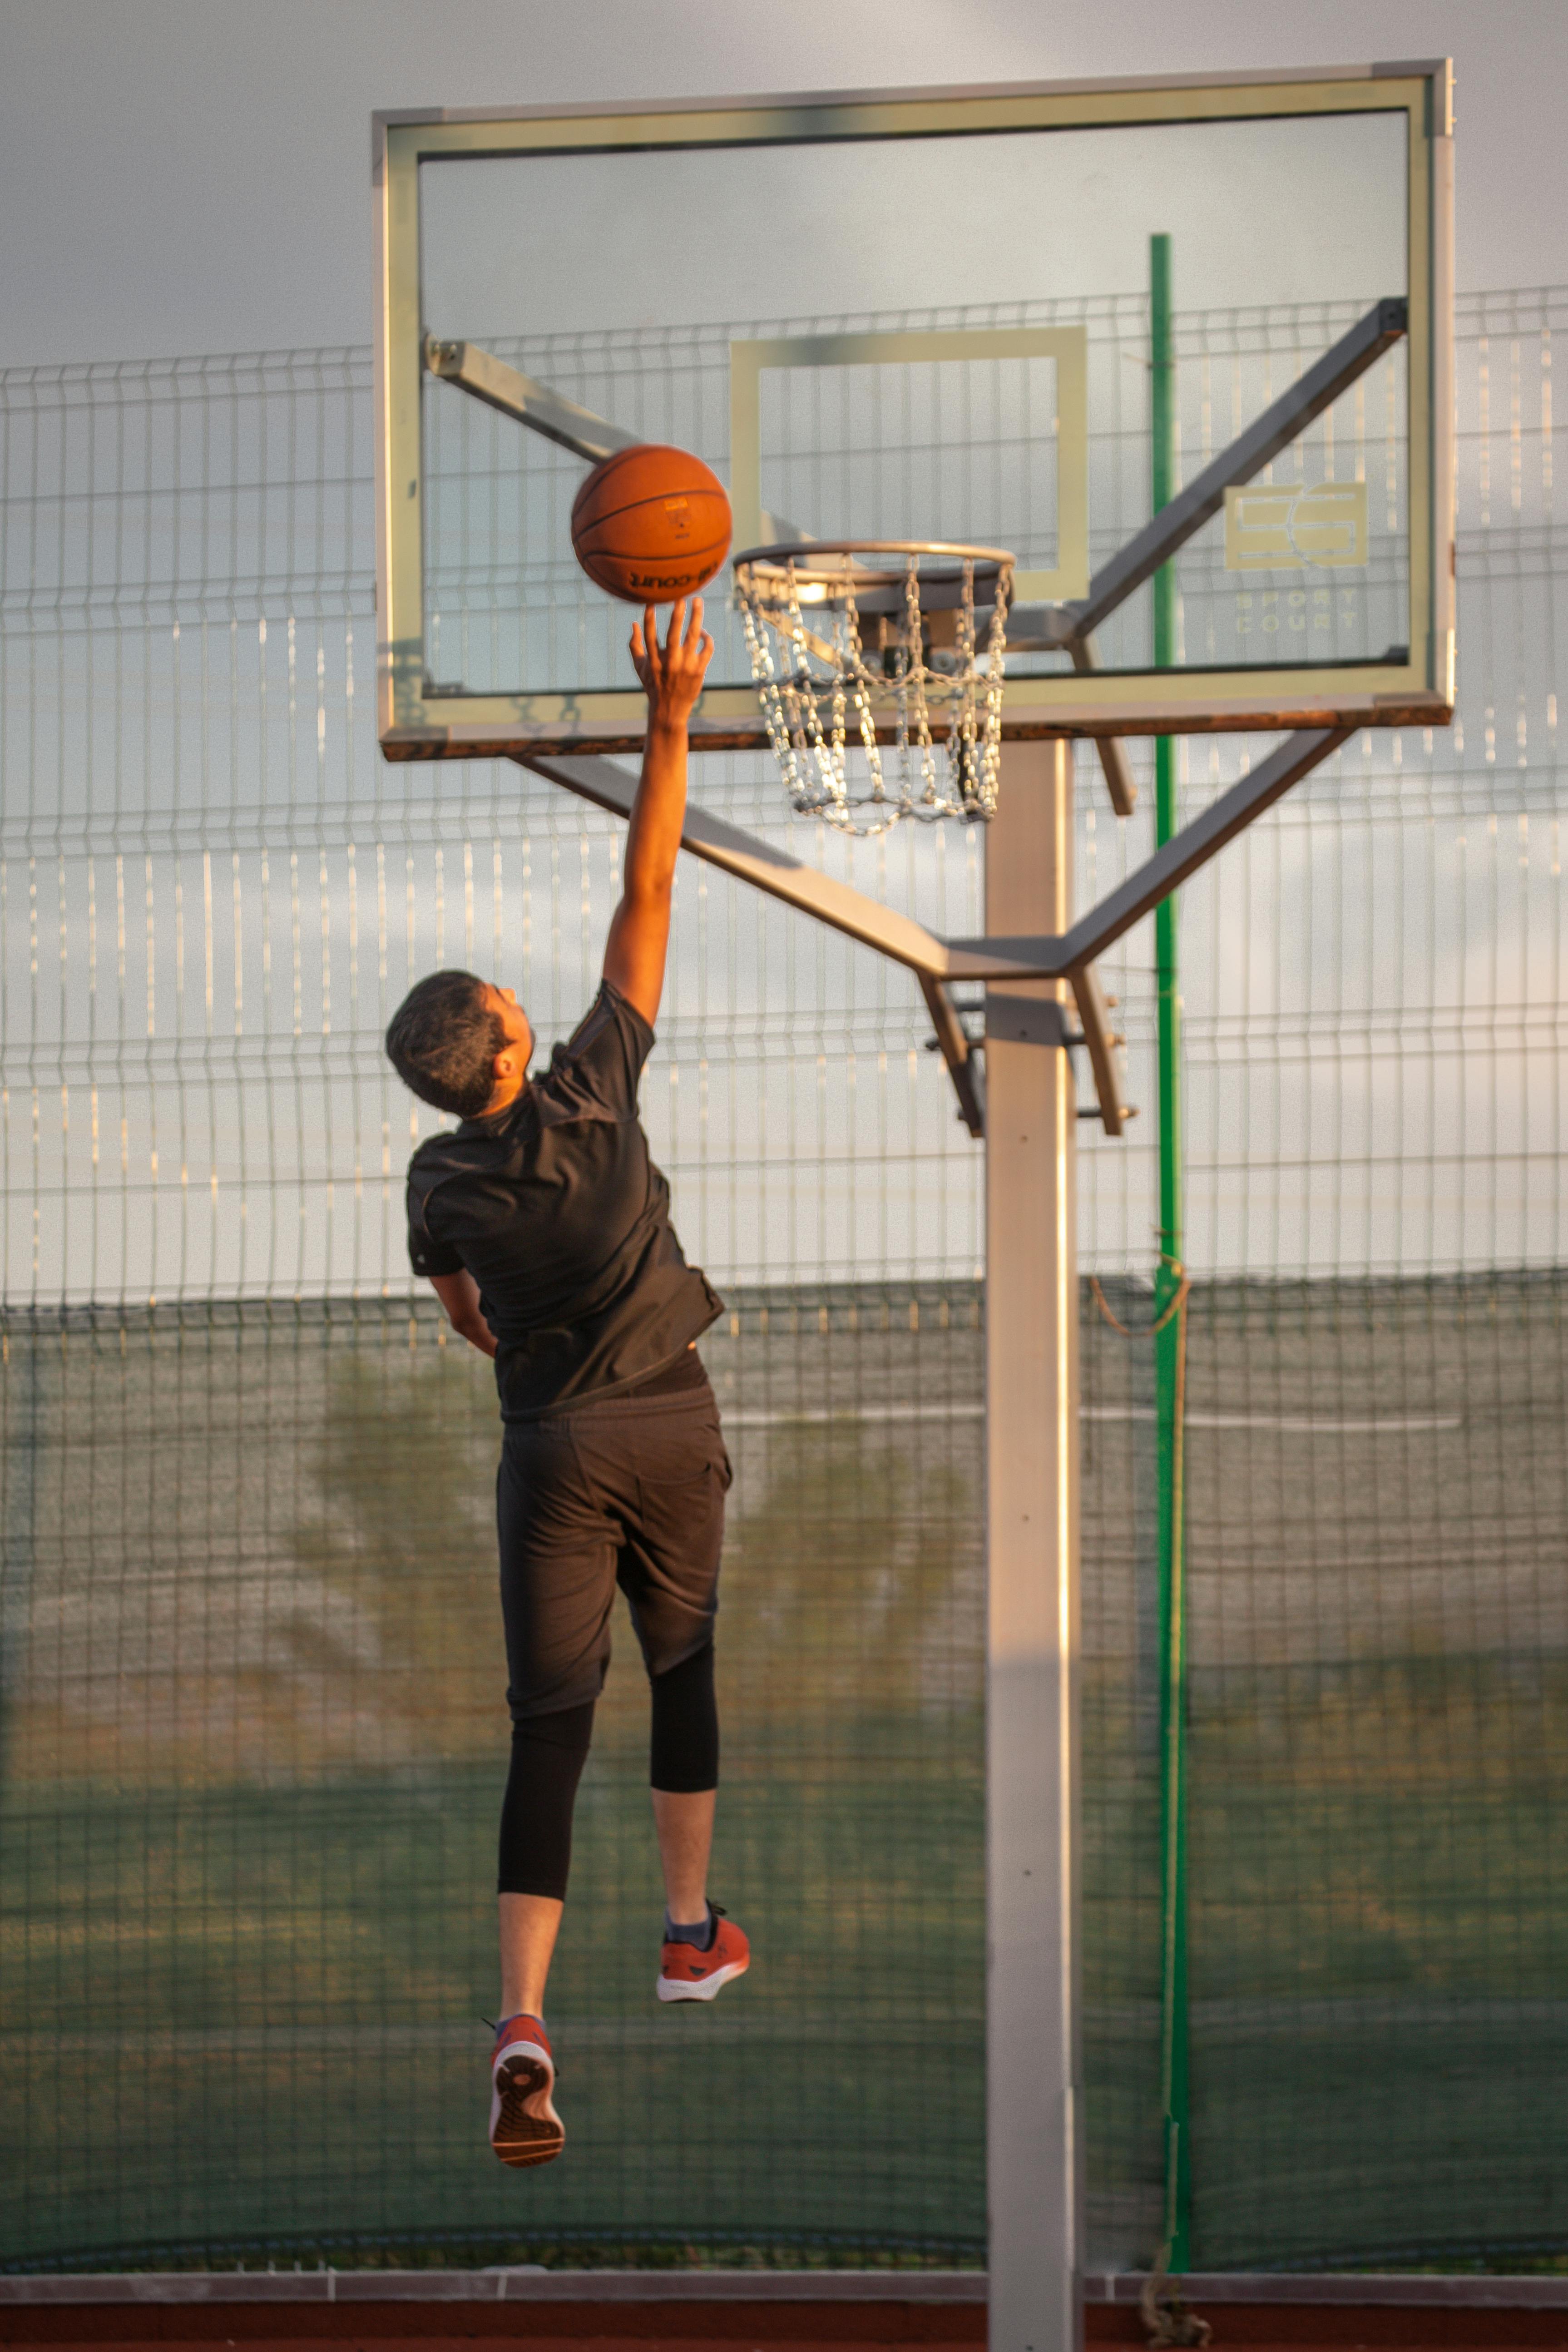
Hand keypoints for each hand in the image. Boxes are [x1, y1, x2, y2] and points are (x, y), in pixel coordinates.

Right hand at [629, 599, 712, 729]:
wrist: (669, 710)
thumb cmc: (653, 685)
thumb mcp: (639, 667)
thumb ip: (634, 645)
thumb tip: (633, 623)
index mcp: (652, 660)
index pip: (650, 634)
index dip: (650, 617)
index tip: (653, 600)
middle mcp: (669, 663)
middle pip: (673, 633)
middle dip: (677, 613)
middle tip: (681, 595)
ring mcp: (685, 666)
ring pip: (693, 637)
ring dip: (696, 617)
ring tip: (697, 600)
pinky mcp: (698, 671)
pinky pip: (706, 649)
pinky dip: (706, 638)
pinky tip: (703, 632)